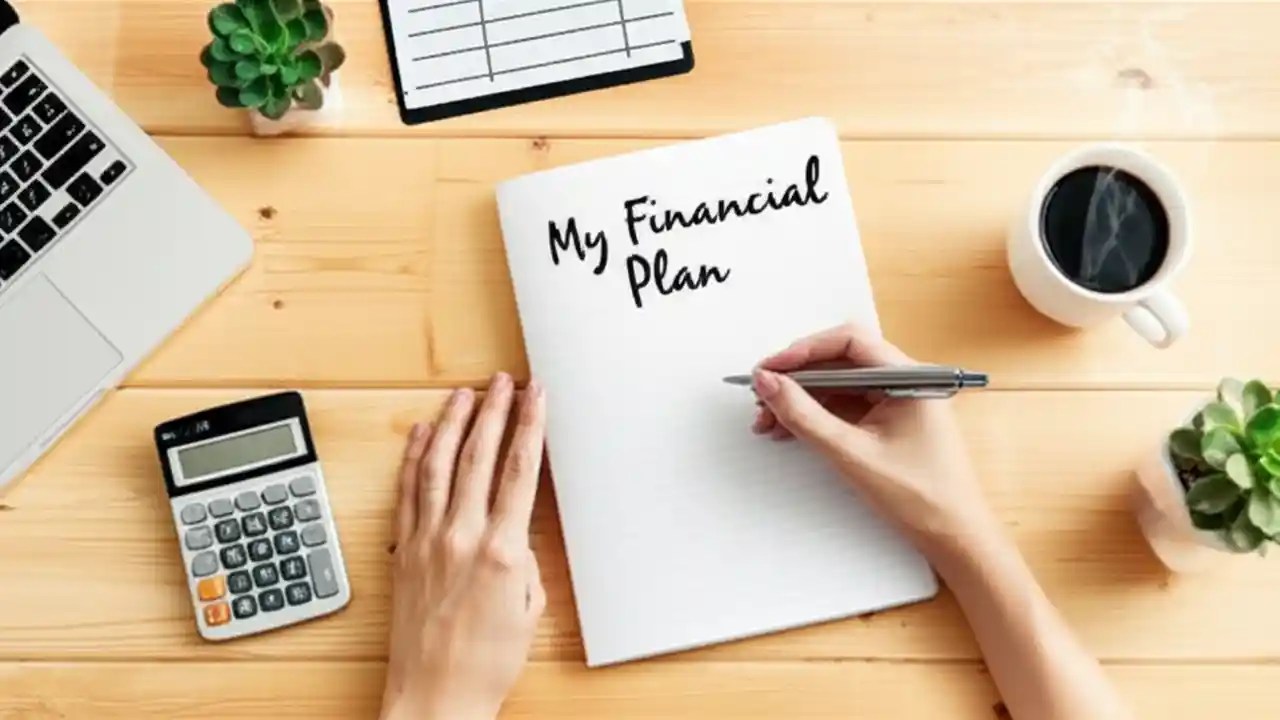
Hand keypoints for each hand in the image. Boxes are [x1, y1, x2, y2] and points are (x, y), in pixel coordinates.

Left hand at [380, 374, 546, 719]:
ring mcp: (428, 540)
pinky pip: (408, 491)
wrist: (435, 697)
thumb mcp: (530, 610)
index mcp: (503, 551)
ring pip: (439, 463)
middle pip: (479, 455)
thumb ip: (526, 561)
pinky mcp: (404, 551)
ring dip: (454, 422)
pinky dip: (414, 456)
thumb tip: (518, 530)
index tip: (536, 395)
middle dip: (494, 410)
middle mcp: (462, 536)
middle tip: (503, 381)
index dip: (530, 425)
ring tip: (466, 394)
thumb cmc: (485, 664)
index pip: (520, 470)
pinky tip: (423, 433)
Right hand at [751, 324, 999, 554]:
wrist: (955, 537)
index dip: (804, 350)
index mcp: (909, 377)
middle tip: (762, 395)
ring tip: (768, 420)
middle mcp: (904, 381)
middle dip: (796, 378)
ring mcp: (896, 401)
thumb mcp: (852, 454)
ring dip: (801, 399)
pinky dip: (815, 416)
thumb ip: (805, 416)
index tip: (771, 368)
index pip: (849, 342)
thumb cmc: (922, 497)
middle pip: (839, 362)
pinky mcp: (887, 422)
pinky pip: (845, 406)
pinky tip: (789, 429)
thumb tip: (768, 383)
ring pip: (838, 386)